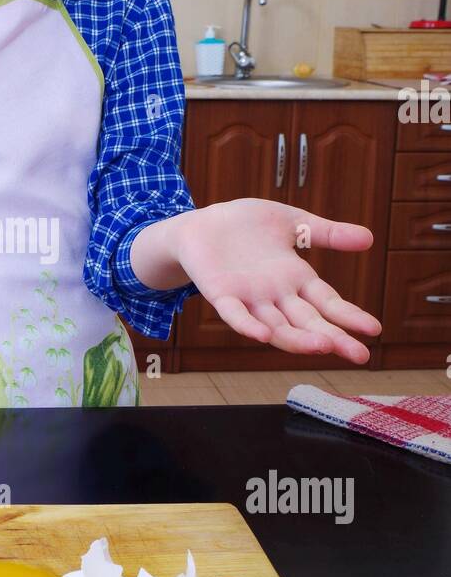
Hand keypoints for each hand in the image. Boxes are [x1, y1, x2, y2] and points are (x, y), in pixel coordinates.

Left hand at [172, 198, 381, 361]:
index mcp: (296, 278)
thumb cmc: (247, 224)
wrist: (202, 221)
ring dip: (297, 338)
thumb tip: (369, 238)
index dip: (349, 316)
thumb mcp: (293, 222)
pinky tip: (262, 335)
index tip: (374, 330)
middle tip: (359, 355)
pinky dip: (248, 325)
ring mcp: (249, 297)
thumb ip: (327, 233)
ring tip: (322, 347)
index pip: (328, 302)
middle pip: (308, 321)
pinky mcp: (221, 293)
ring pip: (277, 325)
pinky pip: (235, 314)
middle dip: (333, 337)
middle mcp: (276, 295)